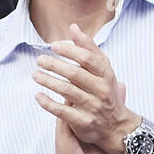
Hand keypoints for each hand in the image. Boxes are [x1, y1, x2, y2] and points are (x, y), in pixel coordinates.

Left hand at [33, 24, 136, 153]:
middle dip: (55, 65)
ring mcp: (92, 106)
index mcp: (106, 75)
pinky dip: (48, 103)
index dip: (70, 51)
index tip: (54, 46)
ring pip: (67, 91)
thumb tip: (74, 28)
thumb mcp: (104, 70)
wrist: (117, 126)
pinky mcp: (83, 122)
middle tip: (40, 59)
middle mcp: (101, 90)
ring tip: (36, 75)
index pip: (88, 59)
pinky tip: (38, 96)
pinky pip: (63, 112)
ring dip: (49, 81)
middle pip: (75, 74)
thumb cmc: (106, 92)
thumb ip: (89, 49)